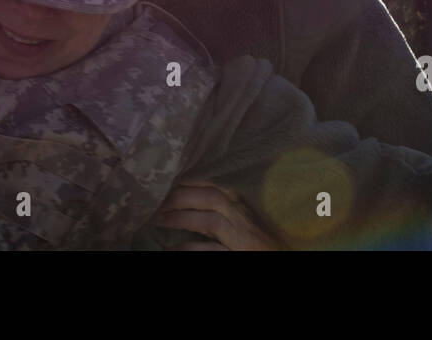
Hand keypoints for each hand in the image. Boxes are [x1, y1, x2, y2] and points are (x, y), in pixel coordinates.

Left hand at [152, 180, 280, 250]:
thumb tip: (185, 189)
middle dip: (177, 196)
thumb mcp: (239, 209)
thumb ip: (220, 197)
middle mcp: (241, 212)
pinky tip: (170, 249)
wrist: (279, 249)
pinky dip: (188, 248)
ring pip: (207, 221)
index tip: (163, 180)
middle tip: (153, 200)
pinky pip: (209, 250)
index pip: (210, 182)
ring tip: (157, 219)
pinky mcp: (237, 252)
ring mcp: (240, 234)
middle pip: (207, 196)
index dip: (185, 180)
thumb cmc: (256, 230)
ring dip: (179, 218)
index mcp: (239, 197)